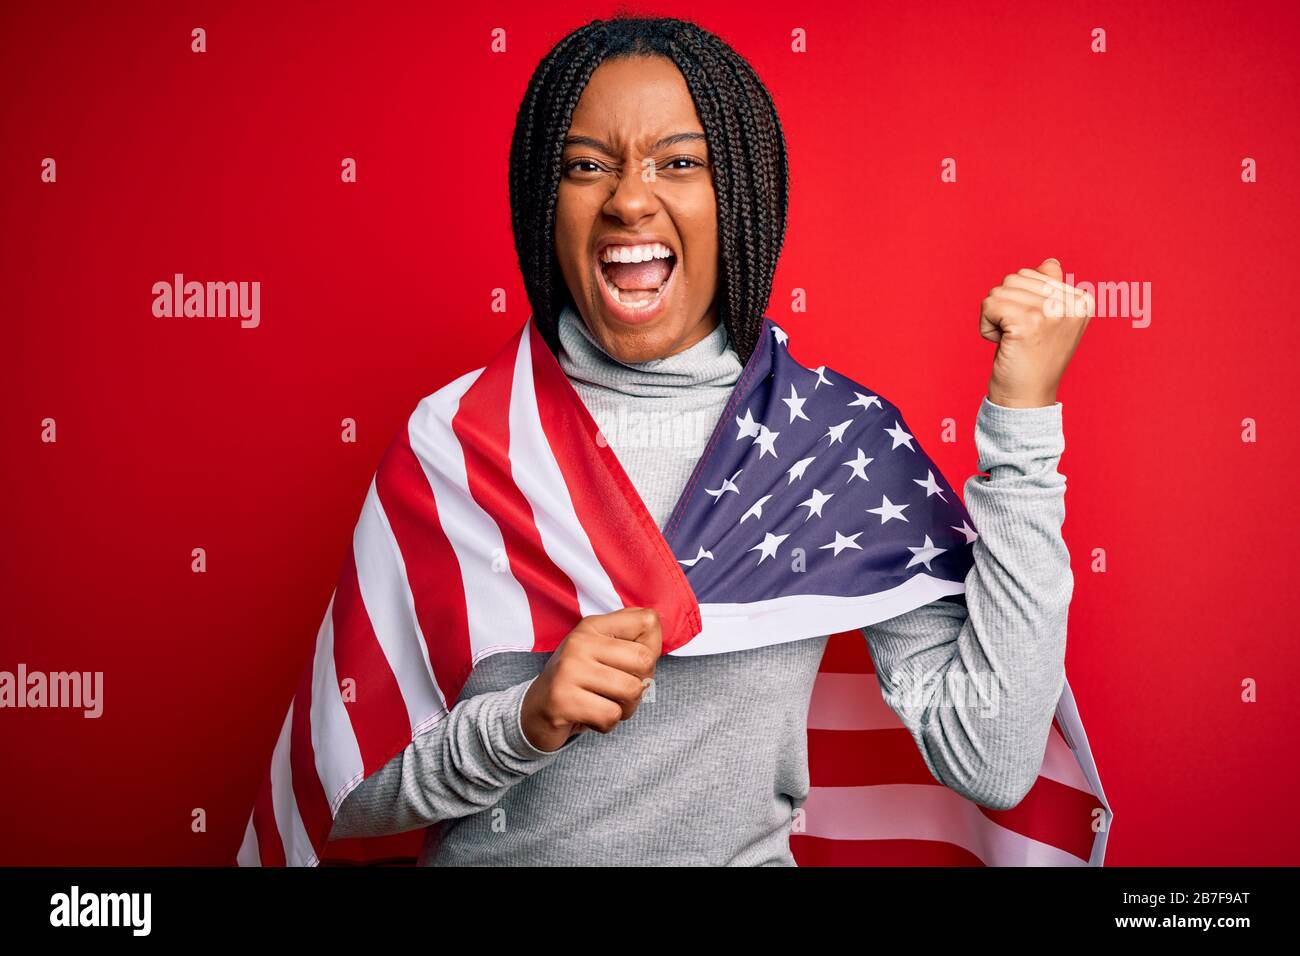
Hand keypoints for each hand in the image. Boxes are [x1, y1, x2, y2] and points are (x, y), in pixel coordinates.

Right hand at [520, 607, 661, 752]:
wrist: (534, 712)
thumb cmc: (580, 682)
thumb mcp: (603, 651)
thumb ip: (632, 637)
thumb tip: (655, 622)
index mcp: (593, 626)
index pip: (647, 621)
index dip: (651, 648)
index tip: (629, 662)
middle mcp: (579, 642)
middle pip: (645, 660)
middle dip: (640, 684)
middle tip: (616, 691)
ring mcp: (569, 670)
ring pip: (632, 691)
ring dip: (624, 708)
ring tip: (603, 704)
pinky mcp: (562, 700)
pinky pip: (611, 715)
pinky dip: (606, 724)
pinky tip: (589, 716)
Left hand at [980, 258, 1093, 407]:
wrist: (1027, 398)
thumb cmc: (1033, 360)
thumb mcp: (1048, 321)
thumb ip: (1050, 290)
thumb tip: (1050, 262)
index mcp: (1082, 301)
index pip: (1032, 275)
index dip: (1019, 302)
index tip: (1031, 331)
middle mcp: (1072, 303)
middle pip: (1014, 279)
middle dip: (1005, 307)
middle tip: (1018, 338)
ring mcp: (1052, 312)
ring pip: (1000, 290)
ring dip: (995, 317)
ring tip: (1012, 341)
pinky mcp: (1029, 322)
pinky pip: (989, 305)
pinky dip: (986, 326)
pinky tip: (1001, 344)